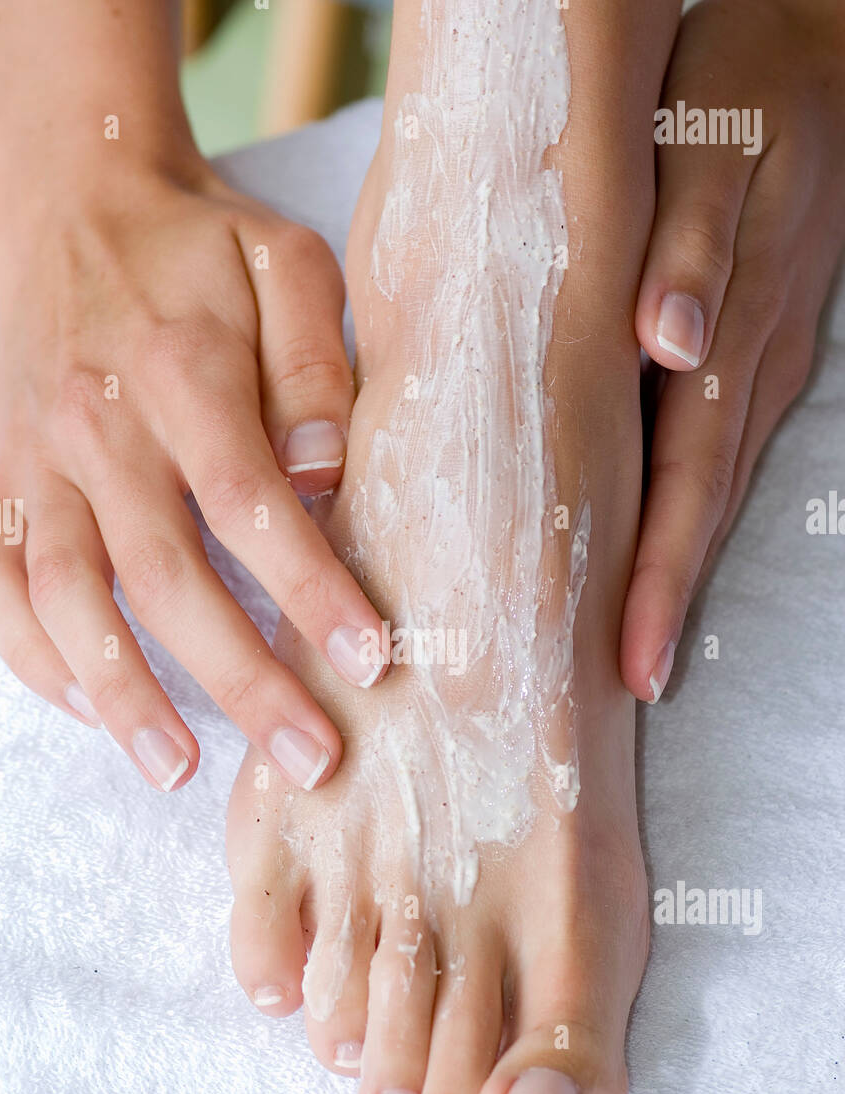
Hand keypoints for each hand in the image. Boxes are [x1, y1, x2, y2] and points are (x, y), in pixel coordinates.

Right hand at [0, 158, 387, 791]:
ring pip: (68, 599)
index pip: (251, 503)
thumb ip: (312, 366)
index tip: (369, 665)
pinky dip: (37, 659)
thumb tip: (324, 476)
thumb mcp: (285, 266)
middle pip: (168, 577)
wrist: (72, 199)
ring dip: (123, 695)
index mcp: (180, 372)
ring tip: (181, 771)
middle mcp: (96, 428)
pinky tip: (93, 712)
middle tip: (310, 759)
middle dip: (243, 680)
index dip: (311, 592)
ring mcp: (34, 463)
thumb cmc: (198, 247)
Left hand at [623, 0, 844, 701]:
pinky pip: (720, 440)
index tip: (634, 659)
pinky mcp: (761, 340)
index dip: (660, 573)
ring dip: (681, 565)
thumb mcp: (705, 139)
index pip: (686, 477)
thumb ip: (685, 243)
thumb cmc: (731, 84)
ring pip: (717, 482)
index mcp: (732, 325)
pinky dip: (692, 504)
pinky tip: (660, 540)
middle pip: (704, 503)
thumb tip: (668, 344)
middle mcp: (753, 359)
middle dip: (667, 599)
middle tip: (631, 684)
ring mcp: (765, 354)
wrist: (808, 42)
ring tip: (642, 645)